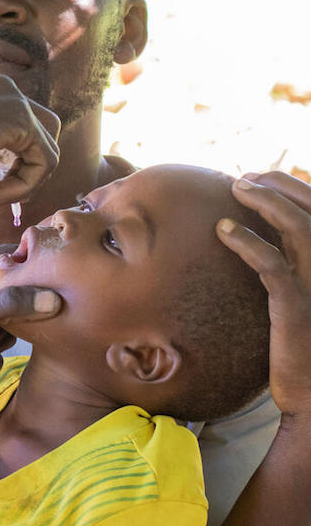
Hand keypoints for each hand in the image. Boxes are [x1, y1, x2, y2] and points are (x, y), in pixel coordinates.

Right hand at [0, 71, 60, 209]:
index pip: (17, 127)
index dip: (9, 167)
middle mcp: (1, 88)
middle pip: (43, 130)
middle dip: (26, 169)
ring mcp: (12, 98)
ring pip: (47, 147)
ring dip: (24, 183)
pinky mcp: (20, 118)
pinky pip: (45, 161)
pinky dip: (24, 187)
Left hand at [219, 171, 310, 418]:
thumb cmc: (304, 348)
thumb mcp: (302, 301)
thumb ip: (293, 268)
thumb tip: (266, 241)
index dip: (294, 188)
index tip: (261, 177)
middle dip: (279, 187)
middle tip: (242, 178)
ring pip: (299, 229)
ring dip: (265, 203)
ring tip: (234, 189)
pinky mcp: (298, 308)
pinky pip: (272, 265)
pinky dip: (247, 242)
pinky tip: (222, 231)